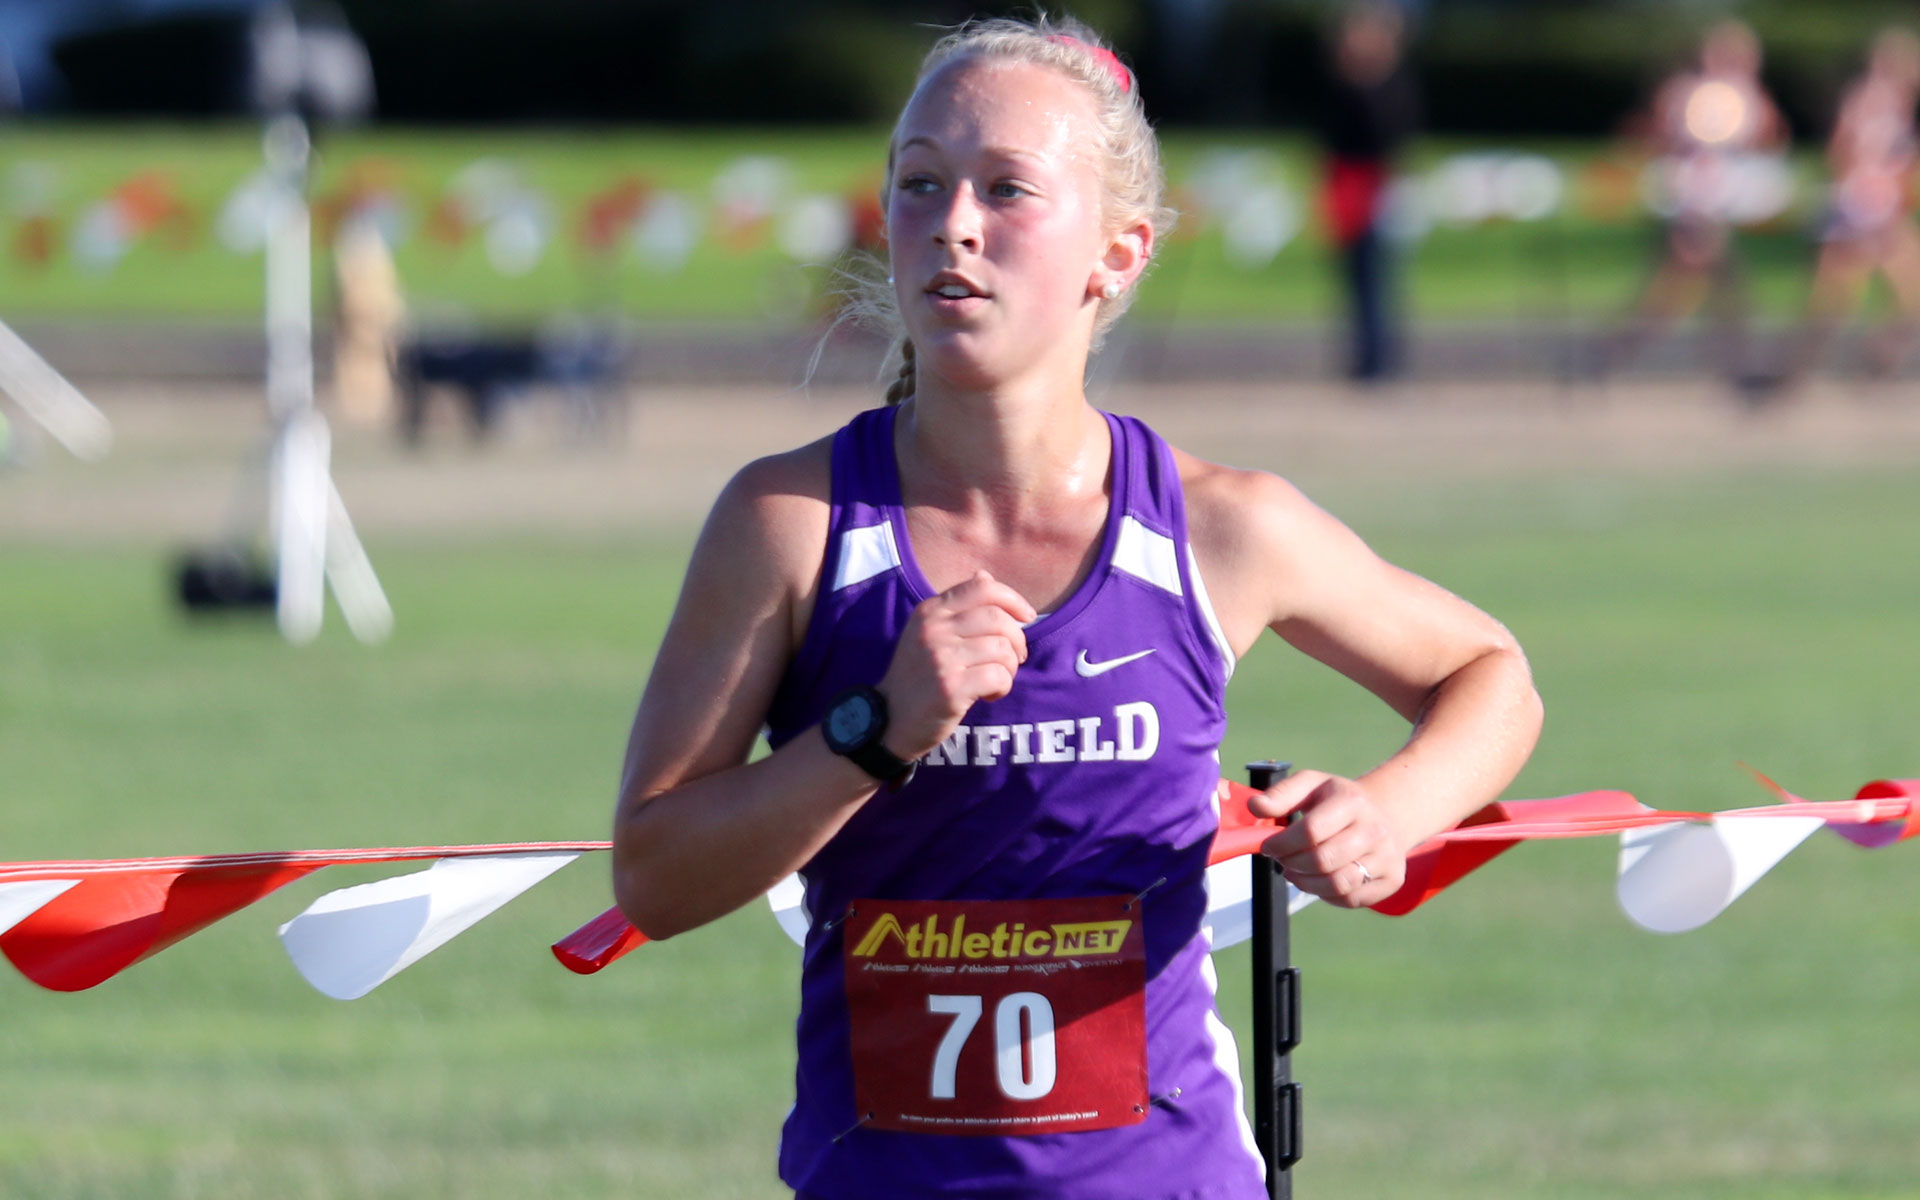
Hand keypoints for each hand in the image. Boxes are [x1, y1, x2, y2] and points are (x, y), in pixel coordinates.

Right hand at [877, 570, 1035, 759]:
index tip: (1027, 618)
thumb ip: (958, 606)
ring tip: (996, 680)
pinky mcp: (950, 688)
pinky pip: (998, 676)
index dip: (1013, 600)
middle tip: (1015, 659)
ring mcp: (941, 658)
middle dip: (1018, 639)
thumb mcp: (928, 632)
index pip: (983, 588)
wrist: (890, 719)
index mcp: (930, 611)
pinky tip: (989, 695)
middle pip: (998, 619)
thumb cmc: (918, 675)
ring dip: (1009, 668)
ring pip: (1002, 649)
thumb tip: (985, 576)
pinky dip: (1003, 687)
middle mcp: (934, 629)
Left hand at [1251, 770, 1403, 907]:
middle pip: (1322, 861)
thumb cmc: (1336, 801)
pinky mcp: (1392, 880)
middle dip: (1292, 863)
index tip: (1267, 846)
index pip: (1311, 831)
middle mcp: (1375, 829)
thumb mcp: (1310, 786)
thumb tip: (1255, 807)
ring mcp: (1387, 856)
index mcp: (1352, 801)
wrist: (1384, 813)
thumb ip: (1280, 795)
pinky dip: (1326, 894)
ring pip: (1337, 884)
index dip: (1281, 843)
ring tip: (1296, 871)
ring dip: (1306, 883)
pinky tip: (1319, 879)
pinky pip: (1351, 899)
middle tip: (1282, 859)